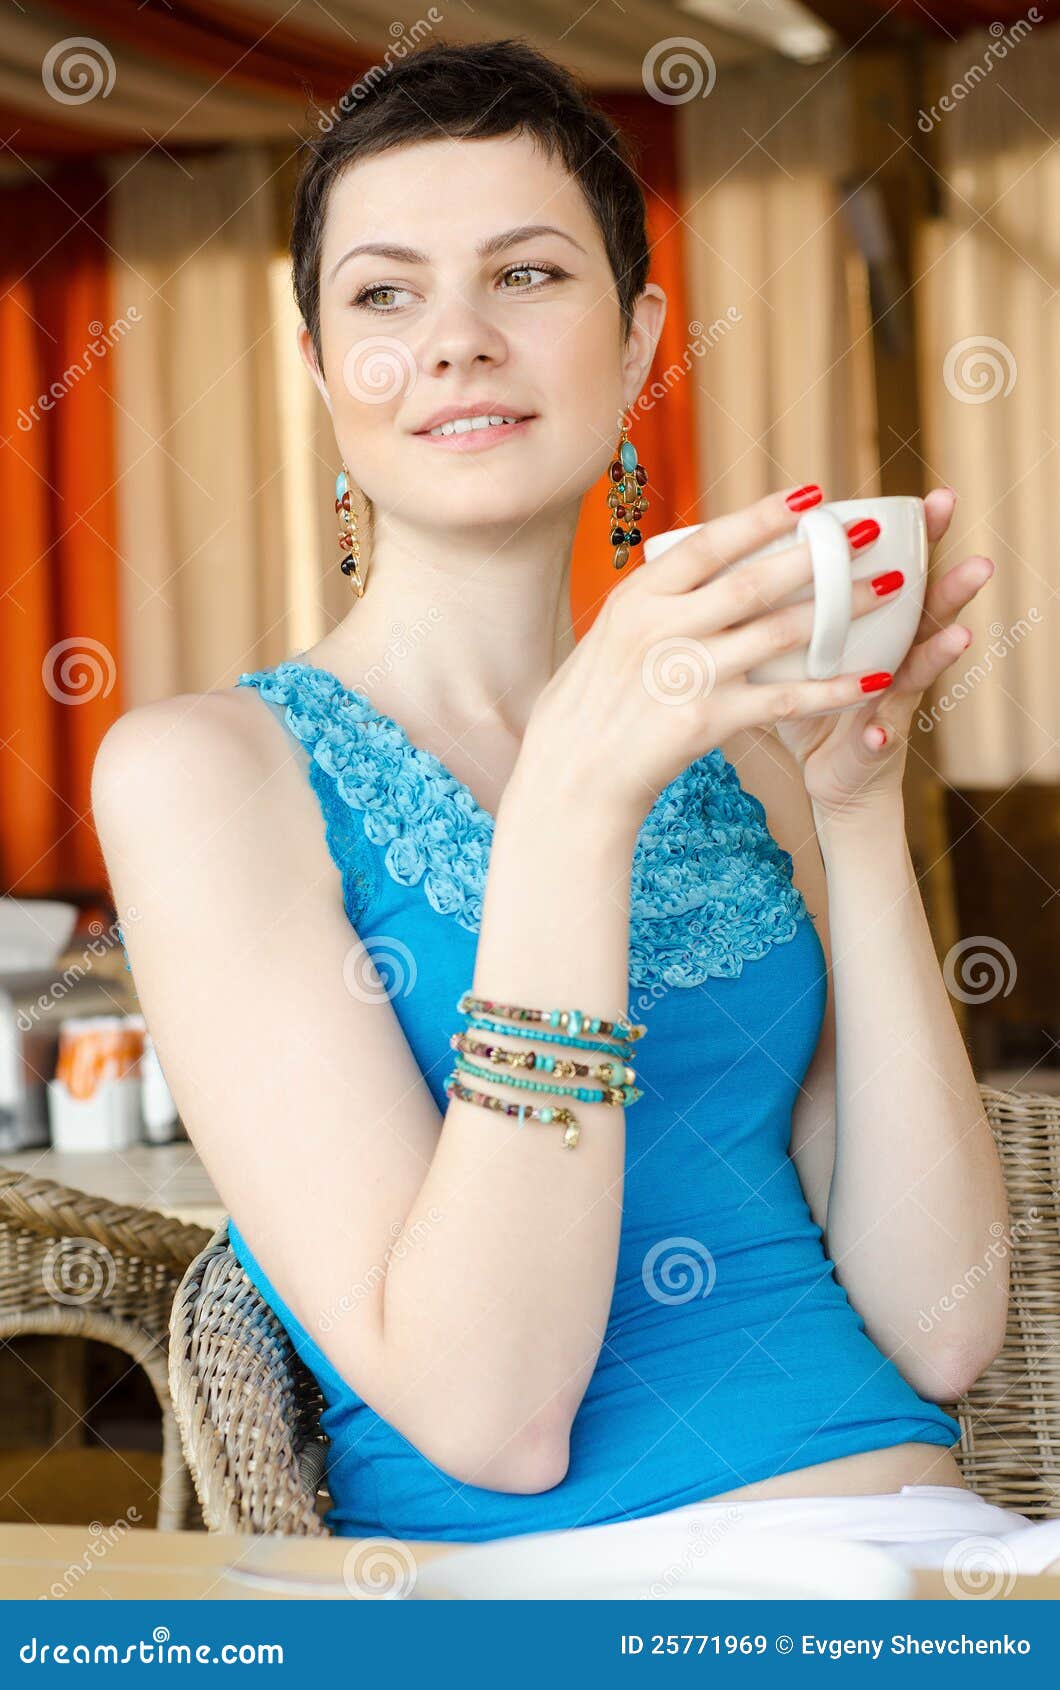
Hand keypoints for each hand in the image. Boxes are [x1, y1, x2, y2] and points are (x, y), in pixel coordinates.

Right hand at [529, 486, 926, 834]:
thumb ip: (658, 601)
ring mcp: (687, 674)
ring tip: (890, 588)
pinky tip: (873, 677)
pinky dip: (832, 689)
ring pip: (779, 632)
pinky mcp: (706, 721)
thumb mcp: (611, 635)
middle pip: (755, 582)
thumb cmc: (591, 703)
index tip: (812, 494)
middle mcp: (663, 628)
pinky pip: (784, 699)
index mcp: (638, 598)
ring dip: (842, 609)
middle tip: (868, 532)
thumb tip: (703, 561)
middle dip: (818, 554)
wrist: (572, 774)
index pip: (710, 544)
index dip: (764, 517)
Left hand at [771, 488, 994, 818]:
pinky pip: (878, 740)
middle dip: (953, 585)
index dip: (923, 540)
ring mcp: (890, 703)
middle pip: (928, 615)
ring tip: (960, 636)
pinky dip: (880, 735)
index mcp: (875, 630)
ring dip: (940, 655)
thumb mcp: (801, 649)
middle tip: (978, 562)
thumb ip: (790, 606)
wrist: (828, 775)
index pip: (903, 575)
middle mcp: (894, 660)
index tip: (935, 499)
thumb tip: (756, 546)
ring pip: (920, 673)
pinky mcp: (874, 747)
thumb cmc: (812, 703)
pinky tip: (880, 730)